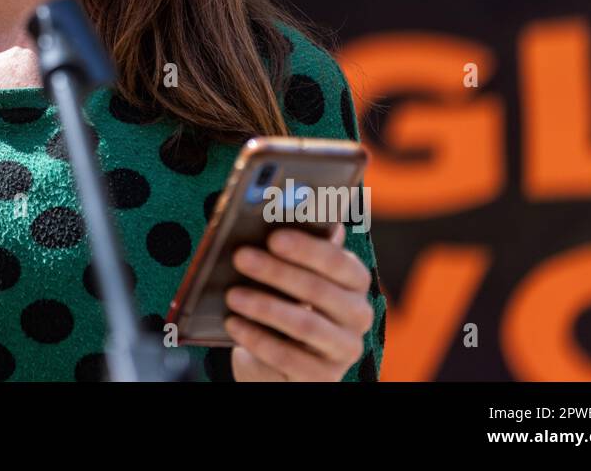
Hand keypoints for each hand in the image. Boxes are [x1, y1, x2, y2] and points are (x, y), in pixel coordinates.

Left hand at [225, 223, 374, 380]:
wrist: (276, 363)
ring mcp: (344, 350)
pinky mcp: (322, 379)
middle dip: (277, 272)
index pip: (340, 263)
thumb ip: (291, 249)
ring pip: (305, 324)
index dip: (307, 249)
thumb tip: (285, 211)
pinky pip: (289, 358)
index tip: (273, 237)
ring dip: (264, 306)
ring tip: (232, 294)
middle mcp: (358, 316)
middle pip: (320, 290)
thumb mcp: (287, 279)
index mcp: (355, 283)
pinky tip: (234, 324)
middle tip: (240, 257)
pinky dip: (258, 339)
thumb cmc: (282, 306)